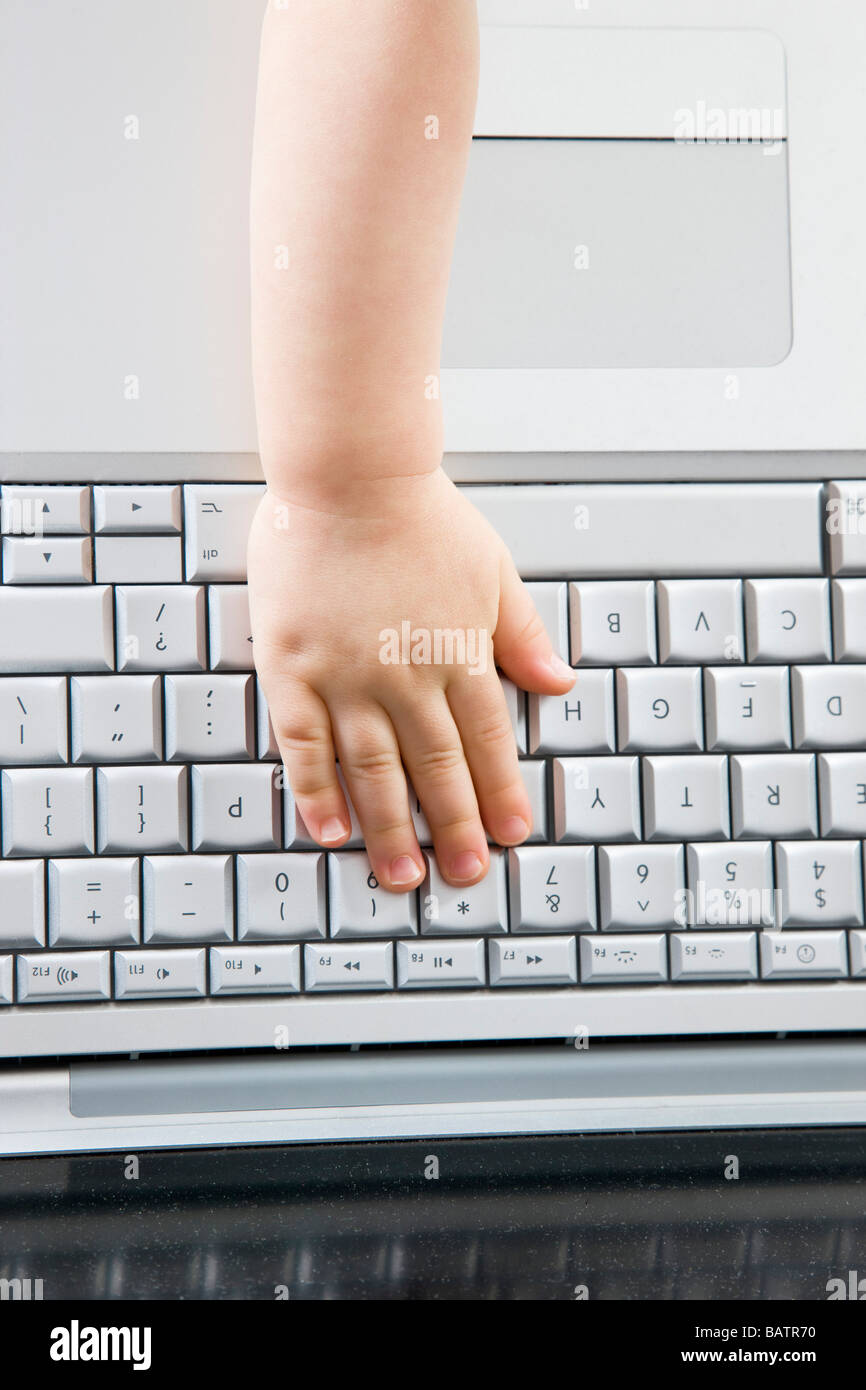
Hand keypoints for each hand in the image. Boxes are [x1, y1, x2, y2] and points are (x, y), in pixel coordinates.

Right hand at [247, 467, 574, 891]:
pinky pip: (304, 744)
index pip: (487, 741)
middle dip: (455, 827)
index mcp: (459, 654)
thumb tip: (560, 681)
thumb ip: (522, 633)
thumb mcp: (492, 570)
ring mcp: (347, 677)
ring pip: (374, 769)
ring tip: (404, 875)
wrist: (350, 476)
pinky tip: (330, 829)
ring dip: (392, 828)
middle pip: (436, 768)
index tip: (510, 833)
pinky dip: (317, 790)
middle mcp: (407, 677)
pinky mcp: (293, 667)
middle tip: (465, 874)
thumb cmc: (420, 517)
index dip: (500, 792)